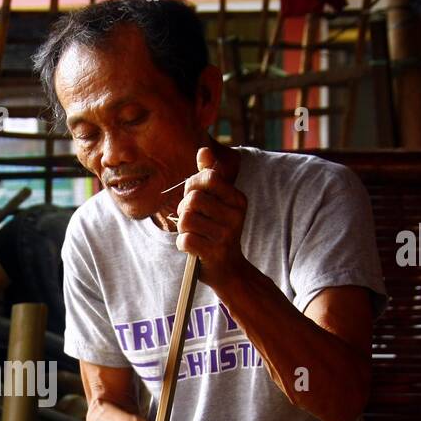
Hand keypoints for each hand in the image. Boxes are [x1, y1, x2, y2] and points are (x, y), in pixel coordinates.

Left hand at [175, 145, 248, 291]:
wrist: (229, 270)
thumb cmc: (218, 231)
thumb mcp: (218, 202)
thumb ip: (209, 176)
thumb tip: (203, 150)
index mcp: (238, 199)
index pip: (207, 177)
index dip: (192, 186)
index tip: (194, 198)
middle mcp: (236, 215)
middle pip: (192, 199)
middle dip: (184, 209)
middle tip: (191, 220)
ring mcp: (226, 234)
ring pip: (186, 219)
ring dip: (182, 228)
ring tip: (193, 234)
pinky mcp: (214, 252)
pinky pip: (185, 239)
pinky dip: (182, 244)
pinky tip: (193, 248)